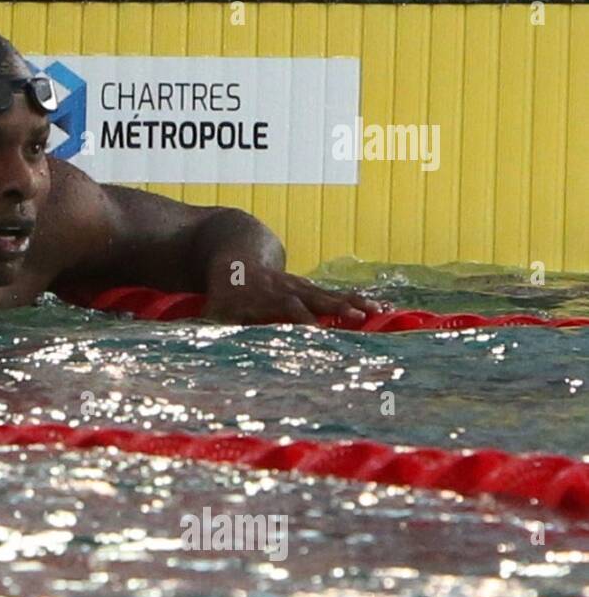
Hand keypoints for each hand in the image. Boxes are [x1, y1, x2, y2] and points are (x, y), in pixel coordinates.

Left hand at [202, 263, 387, 324]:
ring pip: (330, 295)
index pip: (284, 307)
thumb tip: (215, 341)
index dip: (299, 317)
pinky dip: (359, 300)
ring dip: (354, 303)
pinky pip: (337, 294)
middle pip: (314, 298)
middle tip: (358, 317)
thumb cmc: (224, 291)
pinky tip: (382, 308)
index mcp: (263, 296)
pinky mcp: (311, 288)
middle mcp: (286, 290)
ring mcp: (301, 287)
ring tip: (378, 311)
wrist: (237, 255)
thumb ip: (221, 323)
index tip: (315, 329)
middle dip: (336, 308)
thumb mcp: (216, 307)